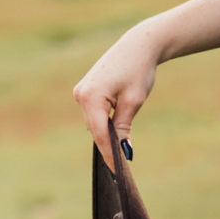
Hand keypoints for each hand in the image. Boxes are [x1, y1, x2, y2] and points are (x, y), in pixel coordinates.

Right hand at [73, 30, 160, 167]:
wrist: (138, 46)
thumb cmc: (139, 71)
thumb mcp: (134, 102)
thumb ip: (124, 127)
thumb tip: (122, 151)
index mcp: (90, 96)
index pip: (99, 133)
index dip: (109, 154)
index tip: (117, 172)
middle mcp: (80, 94)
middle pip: (95, 129)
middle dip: (108, 146)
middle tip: (121, 169)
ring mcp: (81, 91)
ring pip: (94, 122)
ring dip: (106, 134)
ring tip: (120, 153)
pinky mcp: (86, 90)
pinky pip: (94, 113)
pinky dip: (104, 122)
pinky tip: (114, 133)